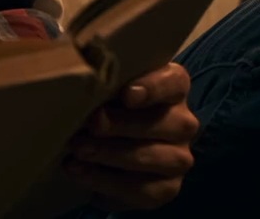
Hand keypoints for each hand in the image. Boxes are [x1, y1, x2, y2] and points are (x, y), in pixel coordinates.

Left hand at [63, 62, 197, 212]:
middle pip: (167, 122)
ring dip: (113, 154)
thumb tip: (77, 68)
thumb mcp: (102, 88)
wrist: (101, 151)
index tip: (127, 94)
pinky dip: (108, 182)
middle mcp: (182, 122)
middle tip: (91, 124)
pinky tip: (81, 172)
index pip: (174, 82)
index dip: (154, 87)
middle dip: (124, 124)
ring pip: (157, 158)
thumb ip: (98, 78)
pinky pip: (144, 190)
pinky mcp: (166, 188)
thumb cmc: (103, 107)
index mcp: (171, 88)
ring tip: (79, 150)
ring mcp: (178, 157)